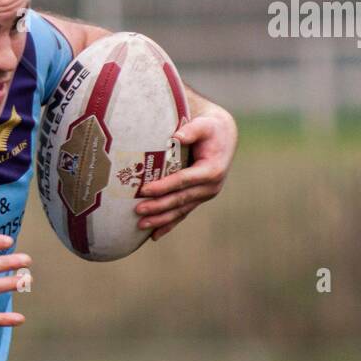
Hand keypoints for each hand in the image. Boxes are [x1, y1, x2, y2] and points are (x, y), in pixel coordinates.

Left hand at [135, 103, 237, 239]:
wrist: (223, 137)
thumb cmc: (210, 129)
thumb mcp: (204, 125)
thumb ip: (191, 130)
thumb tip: (176, 136)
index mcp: (212, 170)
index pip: (184, 180)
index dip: (164, 186)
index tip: (145, 190)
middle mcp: (210, 187)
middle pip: (180, 199)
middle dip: (158, 206)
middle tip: (137, 210)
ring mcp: (205, 195)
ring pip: (180, 210)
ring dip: (161, 219)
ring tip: (141, 225)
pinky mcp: (198, 198)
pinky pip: (182, 213)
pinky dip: (169, 224)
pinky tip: (154, 235)